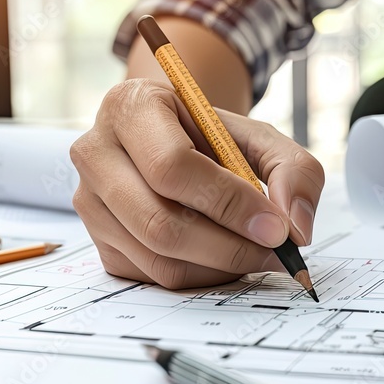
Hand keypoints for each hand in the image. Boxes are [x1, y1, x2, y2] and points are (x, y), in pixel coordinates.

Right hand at [71, 79, 323, 287]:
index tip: (276, 227)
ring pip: (158, 257)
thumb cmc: (214, 139)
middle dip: (229, 246)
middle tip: (274, 251)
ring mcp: (89, 202)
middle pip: (160, 223)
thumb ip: (294, 171)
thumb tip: (294, 226)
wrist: (175, 143)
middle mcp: (96, 153)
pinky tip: (223, 256)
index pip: (173, 167)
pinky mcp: (99, 242)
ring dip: (219, 266)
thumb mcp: (261, 138)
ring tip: (256, 253)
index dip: (229, 203)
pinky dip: (199, 275)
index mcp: (130, 107)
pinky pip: (152, 276)